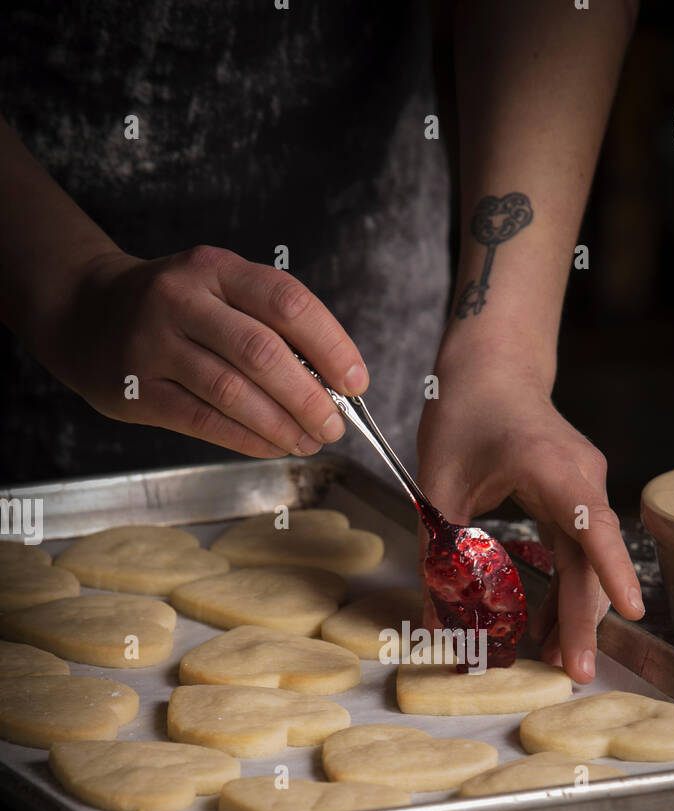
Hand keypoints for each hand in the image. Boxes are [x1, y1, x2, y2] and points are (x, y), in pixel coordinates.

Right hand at [32, 245, 368, 456]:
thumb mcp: (217, 289)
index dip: (330, 344)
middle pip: (262, 352)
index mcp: (215, 268)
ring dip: (281, 424)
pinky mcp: (138, 388)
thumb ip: (268, 324)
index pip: (287, 301)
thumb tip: (332, 382)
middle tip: (335, 426)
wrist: (85, 311)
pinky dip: (247, 439)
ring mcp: (155, 343)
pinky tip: (274, 447)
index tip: (355, 381)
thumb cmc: (174, 307)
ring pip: (233, 391)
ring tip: (309, 441)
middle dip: (309, 397)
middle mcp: (182, 299)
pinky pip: (203, 420)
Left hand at [416, 357, 643, 684]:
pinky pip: (578, 552)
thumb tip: (439, 624)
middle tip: (574, 673)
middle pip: (591, 559)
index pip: (591, 521)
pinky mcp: (576, 498)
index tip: (631, 611)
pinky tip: (549, 627)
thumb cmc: (464, 413)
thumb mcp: (435, 486)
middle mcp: (580, 477)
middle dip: (585, 621)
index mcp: (549, 466)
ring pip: (588, 562)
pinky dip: (566, 590)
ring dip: (575, 612)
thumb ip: (438, 556)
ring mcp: (584, 487)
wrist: (492, 367)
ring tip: (556, 661)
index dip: (612, 568)